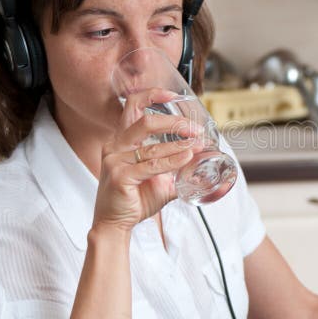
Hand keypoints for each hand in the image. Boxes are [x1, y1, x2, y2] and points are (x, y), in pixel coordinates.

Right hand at [93, 88, 197, 232]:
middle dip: (175, 123)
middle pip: (145, 121)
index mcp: (122, 139)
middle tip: (195, 129)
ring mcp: (115, 160)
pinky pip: (152, 165)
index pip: (132, 105)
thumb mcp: (157, 176)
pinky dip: (173, 161)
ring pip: (152, 145)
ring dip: (179, 145)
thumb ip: (175, 165)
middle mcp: (115, 145)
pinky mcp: (120, 176)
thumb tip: (202, 159)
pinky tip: (187, 158)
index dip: (153, 95)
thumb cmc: (134, 198)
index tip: (175, 94)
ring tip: (198, 145)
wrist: (115, 224)